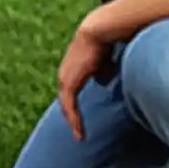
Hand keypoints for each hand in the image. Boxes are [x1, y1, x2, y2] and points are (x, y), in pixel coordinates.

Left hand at [57, 24, 114, 140]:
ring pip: (67, 106)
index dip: (74, 106)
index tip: (79, 119)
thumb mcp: (103, 61)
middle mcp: (64, 75)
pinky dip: (74, 120)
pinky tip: (79, 132)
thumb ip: (103, 71)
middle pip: (66, 102)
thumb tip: (104, 80)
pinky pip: (70, 107)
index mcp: (71, 70)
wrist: (97, 32)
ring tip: (80, 135)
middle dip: (72, 117)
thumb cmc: (103, 42)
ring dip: (73, 121)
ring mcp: (64, 79)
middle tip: (78, 132)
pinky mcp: (68, 84)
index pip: (70, 93)